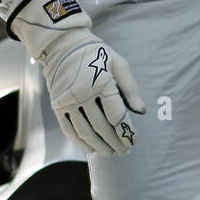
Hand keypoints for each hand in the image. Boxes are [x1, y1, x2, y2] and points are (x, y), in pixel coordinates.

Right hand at [9, 0, 145, 155]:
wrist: (64, 46)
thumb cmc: (98, 55)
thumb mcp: (119, 64)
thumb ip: (131, 89)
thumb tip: (142, 112)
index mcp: (101, 82)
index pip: (117, 115)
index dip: (126, 131)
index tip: (134, 140)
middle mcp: (82, 93)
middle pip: (101, 127)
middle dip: (115, 142)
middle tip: (124, 150)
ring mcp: (67, 101)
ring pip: (85, 132)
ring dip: (99, 146)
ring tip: (110, 152)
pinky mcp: (57, 106)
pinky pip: (69, 130)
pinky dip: (81, 142)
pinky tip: (91, 149)